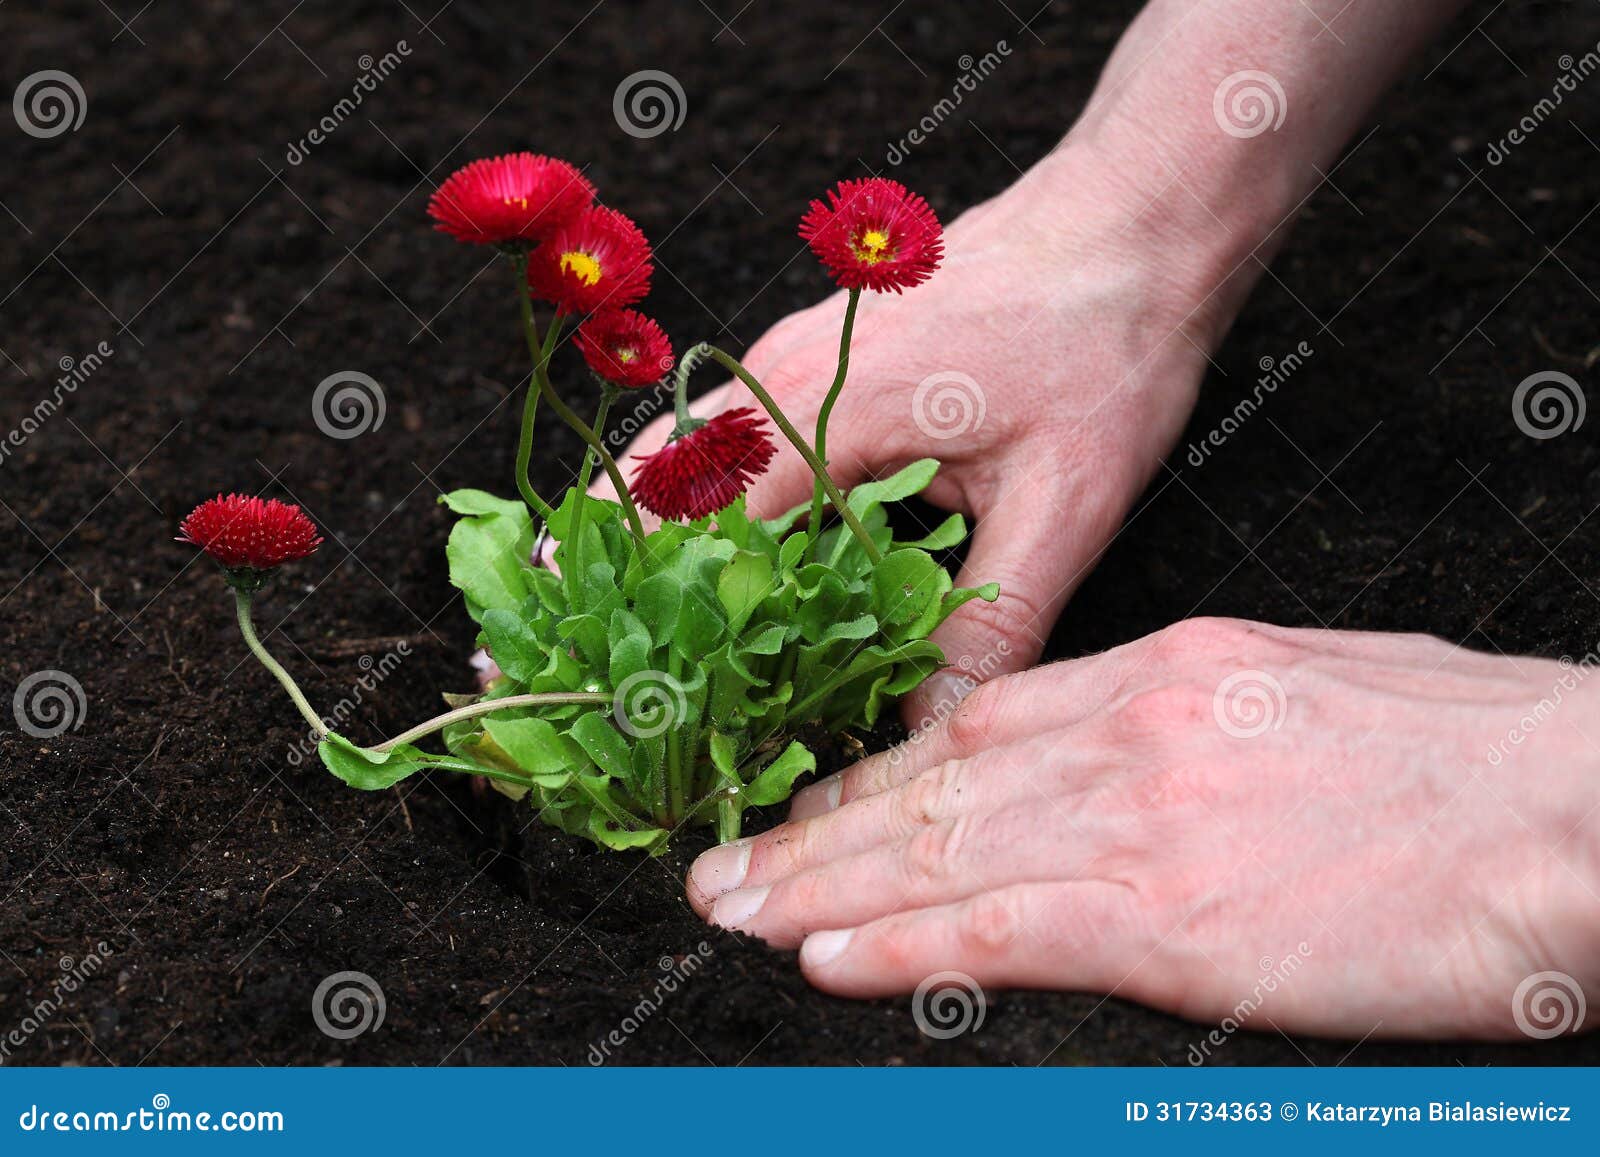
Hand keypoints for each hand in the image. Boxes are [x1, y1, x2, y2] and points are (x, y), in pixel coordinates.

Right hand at [597, 144, 1225, 722]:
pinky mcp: (815, 352)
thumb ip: (992, 618)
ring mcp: (790, 353)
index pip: (707, 538)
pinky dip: (684, 488)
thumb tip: (931, 724)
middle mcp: (783, 374)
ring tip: (592, 612)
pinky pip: (719, 427)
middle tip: (568, 659)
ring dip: (635, 529)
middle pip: (655, 487)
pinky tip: (691, 542)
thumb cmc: (1105, 340)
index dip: (672, 623)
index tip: (641, 695)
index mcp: (831, 412)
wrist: (1130, 220)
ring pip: (674, 449)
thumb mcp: (1067, 498)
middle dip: (612, 576)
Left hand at [685, 618, 1599, 1038]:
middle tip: (724, 859)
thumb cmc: (1475, 751)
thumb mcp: (1314, 686)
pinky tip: (830, 958)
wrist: (1575, 799)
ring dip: (823, 886)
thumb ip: (1202, 720)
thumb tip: (1146, 765)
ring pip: (939, 850)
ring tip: (736, 909)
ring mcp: (1141, 818)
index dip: (884, 768)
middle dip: (819, 829)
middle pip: (935, 781)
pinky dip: (904, 945)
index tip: (822, 800)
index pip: (983, 720)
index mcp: (1167, 669)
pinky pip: (999, 929)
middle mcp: (1130, 731)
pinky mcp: (1170, 914)